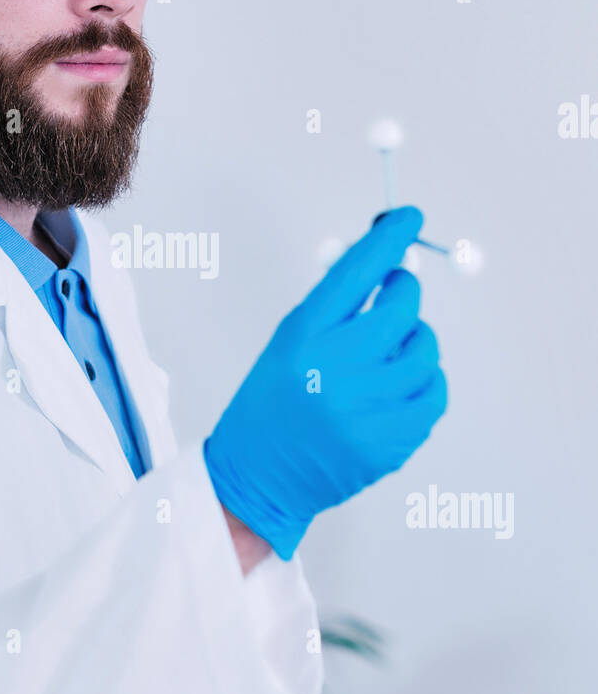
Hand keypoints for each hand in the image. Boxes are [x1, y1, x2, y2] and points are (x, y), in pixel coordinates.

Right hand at [203, 207, 447, 559]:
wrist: (257, 476)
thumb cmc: (273, 402)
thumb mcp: (289, 342)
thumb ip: (336, 307)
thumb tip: (387, 263)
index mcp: (301, 338)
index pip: (355, 272)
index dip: (387, 238)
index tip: (408, 217)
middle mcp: (332, 370)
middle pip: (401, 308)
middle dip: (405, 294)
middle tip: (397, 295)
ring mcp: (363, 410)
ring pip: (425, 351)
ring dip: (416, 344)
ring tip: (391, 357)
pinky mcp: (388, 444)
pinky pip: (434, 395)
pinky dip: (425, 385)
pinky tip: (399, 391)